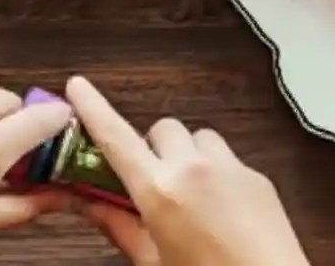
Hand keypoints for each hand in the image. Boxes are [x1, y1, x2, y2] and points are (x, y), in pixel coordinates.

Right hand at [65, 77, 308, 265]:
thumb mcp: (152, 260)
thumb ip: (120, 225)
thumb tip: (88, 204)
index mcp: (160, 191)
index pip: (116, 138)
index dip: (93, 109)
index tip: (78, 87)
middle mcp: (194, 168)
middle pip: (162, 128)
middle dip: (153, 149)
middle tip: (152, 183)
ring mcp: (230, 167)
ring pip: (199, 137)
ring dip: (189, 155)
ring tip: (190, 195)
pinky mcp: (257, 176)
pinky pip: (228, 158)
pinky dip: (217, 173)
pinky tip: (220, 209)